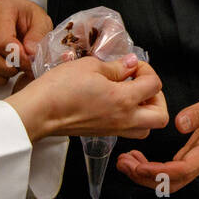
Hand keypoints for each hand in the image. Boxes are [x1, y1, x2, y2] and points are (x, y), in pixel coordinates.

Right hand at [0, 0, 51, 93]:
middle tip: (18, 67)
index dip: (18, 58)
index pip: (1, 42)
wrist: (18, 20)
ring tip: (8, 70)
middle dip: (7, 69)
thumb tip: (30, 53)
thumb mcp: (42, 21)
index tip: (28, 61)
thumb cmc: (27, 21)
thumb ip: (38, 36)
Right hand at [7, 55, 166, 142]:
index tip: (131, 65)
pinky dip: (130, 118)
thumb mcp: (90, 66)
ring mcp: (113, 129)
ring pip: (146, 128)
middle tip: (141, 83)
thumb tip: (131, 64)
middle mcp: (123, 119)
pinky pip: (128, 130)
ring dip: (145, 111)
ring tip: (130, 95)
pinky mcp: (102, 133)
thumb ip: (116, 66)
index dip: (146, 69)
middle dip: (156, 97)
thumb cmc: (60, 89)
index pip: (155, 85)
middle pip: (160, 116)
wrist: (38, 112)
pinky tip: (115, 102)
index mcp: (124, 100)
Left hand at [116, 87, 198, 192]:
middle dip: (146, 178)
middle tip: (124, 163)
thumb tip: (179, 123)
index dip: (160, 173)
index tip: (139, 166)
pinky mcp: (195, 156)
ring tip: (125, 162)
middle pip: (174, 182)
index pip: (183, 170)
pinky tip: (137, 159)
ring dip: (146, 175)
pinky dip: (152, 169)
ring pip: (171, 180)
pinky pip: (172, 171)